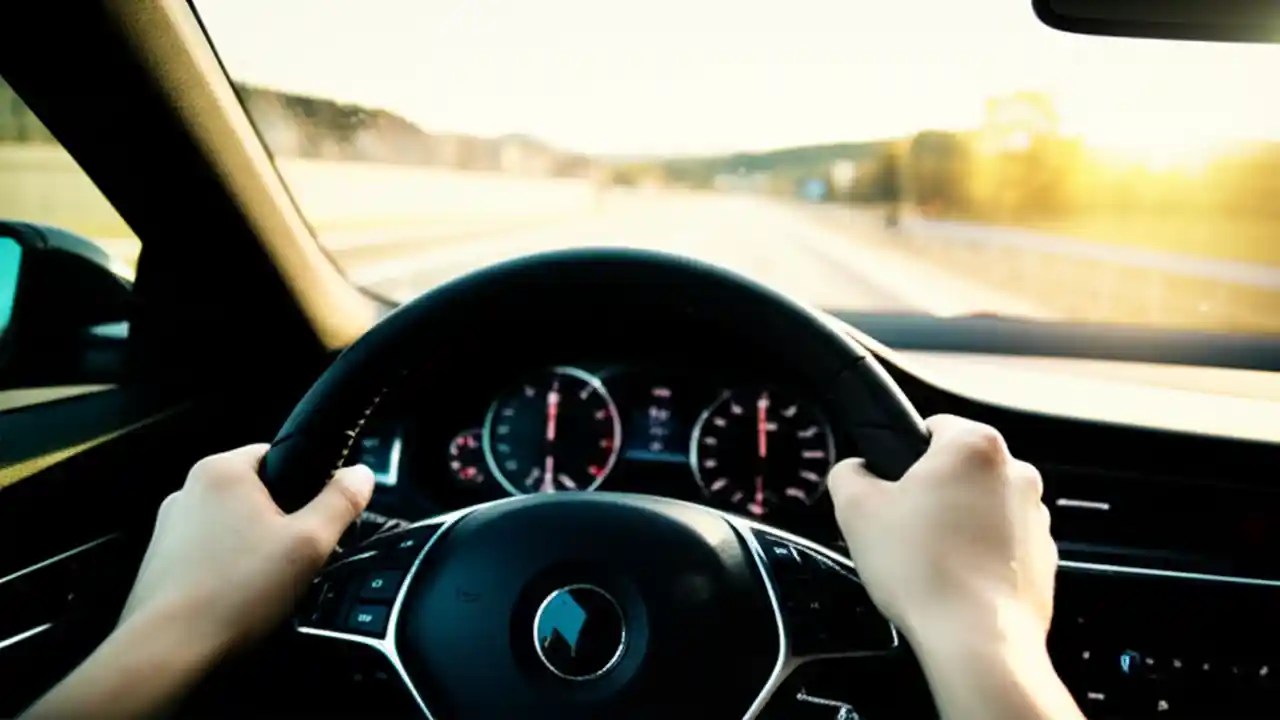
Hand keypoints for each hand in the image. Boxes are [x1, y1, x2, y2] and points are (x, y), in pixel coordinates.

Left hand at [24, 445, 373, 719]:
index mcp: (222, 471)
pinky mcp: (161, 561)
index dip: (306, 484)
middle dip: (280, 522)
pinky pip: (209, 553)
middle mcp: (188, 490)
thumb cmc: (235, 593)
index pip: (277, 454)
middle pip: (255, 493)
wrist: (169, 650)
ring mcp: (169, 527)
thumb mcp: (308, 544)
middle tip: (295, 556)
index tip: (315, 518)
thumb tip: (361, 474)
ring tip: (264, 583)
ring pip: (232, 525)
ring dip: (252, 547)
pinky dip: (227, 569)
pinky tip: (238, 597)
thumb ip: (340, 502)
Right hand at [828, 416, 1078, 719]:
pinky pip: (1003, 544)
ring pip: (982, 507)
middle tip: (902, 528)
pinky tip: (955, 580)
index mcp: (975, 444)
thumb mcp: (855, 509)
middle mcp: (1017, 472)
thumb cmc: (921, 569)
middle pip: (959, 469)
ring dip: (958, 523)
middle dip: (932, 492)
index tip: (889, 489)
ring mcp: (1038, 516)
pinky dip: (981, 555)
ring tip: (929, 560)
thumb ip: (847, 472)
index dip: (902, 457)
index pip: (932, 427)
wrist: (975, 639)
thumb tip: (854, 470)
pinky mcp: (1047, 557)